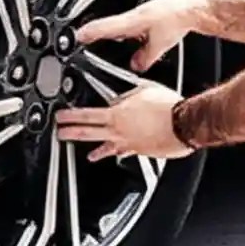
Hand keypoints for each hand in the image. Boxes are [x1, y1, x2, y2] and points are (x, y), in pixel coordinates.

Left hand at [54, 78, 193, 160]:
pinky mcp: (141, 151)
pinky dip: (118, 154)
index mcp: (116, 114)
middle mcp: (119, 132)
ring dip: (93, 149)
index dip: (70, 116)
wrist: (184, 124)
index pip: (86, 115)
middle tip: (60, 134)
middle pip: (89, 133)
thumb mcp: (144, 89)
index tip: (60, 117)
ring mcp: (129, 144)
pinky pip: (124, 153)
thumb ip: (130, 92)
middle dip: (71, 133)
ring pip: (105, 147)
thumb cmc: (167, 107)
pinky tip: (115, 156)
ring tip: (85, 153)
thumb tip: (124, 93)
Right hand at [76, 0, 204, 71]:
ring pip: (121, 23)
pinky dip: (128, 31)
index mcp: (134, 20)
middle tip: (83, 38)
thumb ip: (146, 57)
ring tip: (106, 40)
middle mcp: (135, 14)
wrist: (191, 10)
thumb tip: (136, 65)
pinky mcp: (148, 13)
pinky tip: (134, 38)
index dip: (90, 32)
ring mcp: (141, 12)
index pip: (106, 26)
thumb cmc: (177, 21)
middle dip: (97, 31)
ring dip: (113, 31)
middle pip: (109, 24)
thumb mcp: (161, 44)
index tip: (77, 36)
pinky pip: (132, 22)